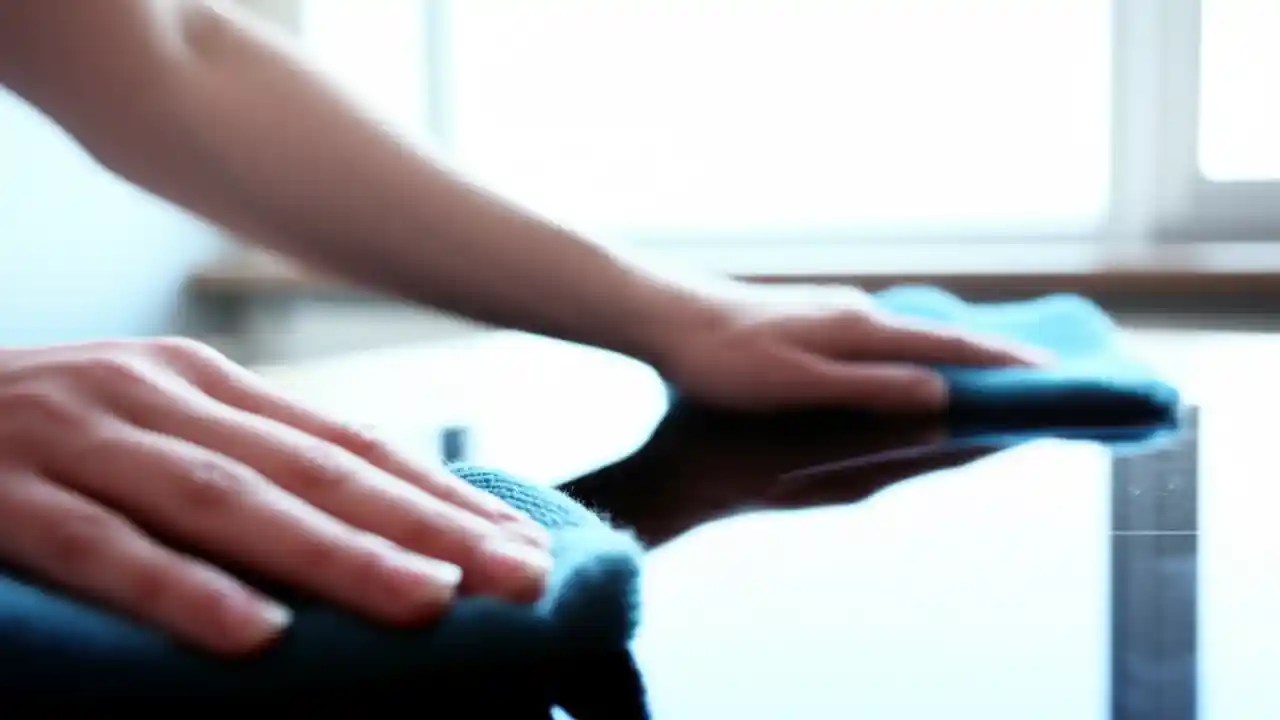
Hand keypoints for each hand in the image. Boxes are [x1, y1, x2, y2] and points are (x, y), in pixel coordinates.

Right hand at [0, 338, 551, 656]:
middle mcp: (156, 396)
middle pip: (315, 471)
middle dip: (426, 527)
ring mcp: (77, 440)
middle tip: (521, 578)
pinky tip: (251, 636)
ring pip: (227, 503)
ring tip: (426, 603)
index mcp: (204, 383)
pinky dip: (179, 592)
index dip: (440, 495)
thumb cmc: (37, 439)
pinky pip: (99, 551)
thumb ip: (245, 466)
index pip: (348, 444)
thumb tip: (369, 524)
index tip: (523, 544)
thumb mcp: (152, 431)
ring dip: (333, 555)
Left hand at [654, 282, 1047, 412]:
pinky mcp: (812, 318)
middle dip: (989, 354)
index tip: (1052, 371)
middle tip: (1039, 372)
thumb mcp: (799, 384)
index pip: (948, 344)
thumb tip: (942, 391)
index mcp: (860, 330)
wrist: (667, 318)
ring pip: (909, 333)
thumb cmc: (725, 361)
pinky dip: (913, 349)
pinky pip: (882, 335)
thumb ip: (870, 387)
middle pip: (937, 335)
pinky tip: (909, 360)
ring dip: (952, 351)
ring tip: (988, 370)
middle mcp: (855, 313)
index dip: (1000, 360)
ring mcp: (833, 312)